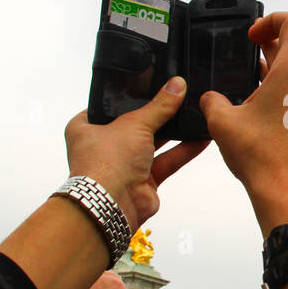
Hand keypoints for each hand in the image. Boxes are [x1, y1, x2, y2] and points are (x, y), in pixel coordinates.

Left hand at [64, 77, 208, 230]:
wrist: (111, 205)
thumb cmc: (105, 163)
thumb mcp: (134, 123)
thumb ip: (159, 106)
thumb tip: (176, 86)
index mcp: (87, 127)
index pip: (109, 105)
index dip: (129, 95)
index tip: (150, 83)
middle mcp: (104, 146)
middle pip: (136, 123)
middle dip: (158, 114)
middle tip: (179, 96)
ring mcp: (125, 164)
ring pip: (154, 143)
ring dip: (175, 132)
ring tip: (194, 114)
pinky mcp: (144, 180)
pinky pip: (167, 161)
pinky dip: (183, 151)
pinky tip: (200, 139)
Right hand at [200, 13, 287, 234]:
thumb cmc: (261, 158)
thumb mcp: (222, 123)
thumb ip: (214, 101)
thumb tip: (212, 99)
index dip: (273, 21)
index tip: (255, 37)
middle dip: (269, 59)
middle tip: (248, 70)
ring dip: (279, 86)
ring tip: (254, 105)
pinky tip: (271, 127)